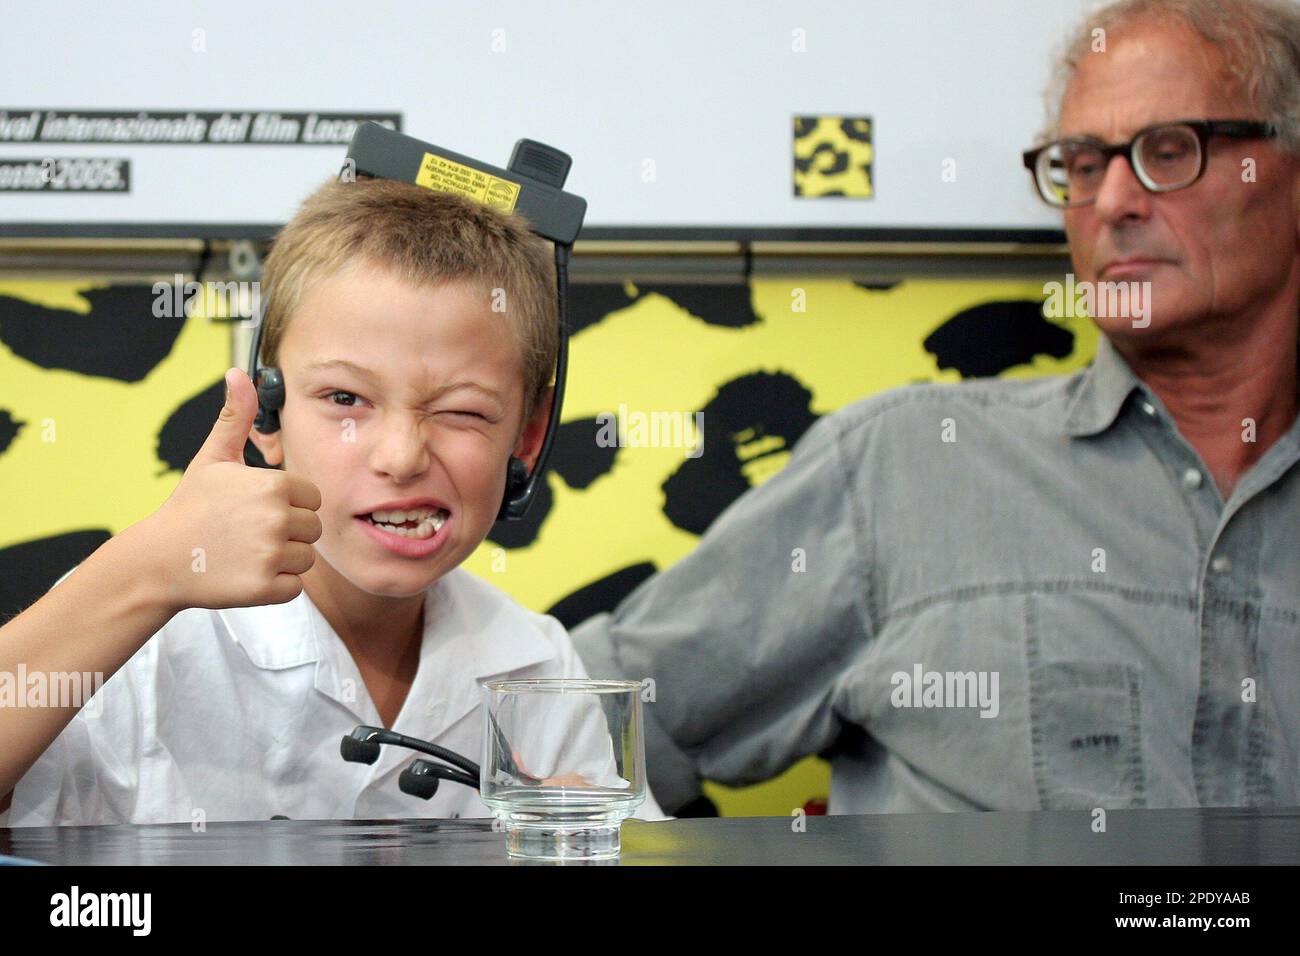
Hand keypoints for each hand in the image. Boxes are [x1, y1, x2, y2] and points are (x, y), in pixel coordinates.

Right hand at [139, 368, 322, 612]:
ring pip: (306, 558)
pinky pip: (294, 587)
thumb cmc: (190, 506)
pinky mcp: (267, 588)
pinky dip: (275, 586)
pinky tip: (246, 573)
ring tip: (246, 552)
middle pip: (313, 528)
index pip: (311, 497)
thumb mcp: (213, 457)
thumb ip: (236, 417)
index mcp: (275, 484)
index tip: (255, 509)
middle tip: (248, 534)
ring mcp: (272, 555)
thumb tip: (239, 373)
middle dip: (287, 532)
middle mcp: (278, 518)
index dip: (288, 504)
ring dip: (283, 559)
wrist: (158, 559)